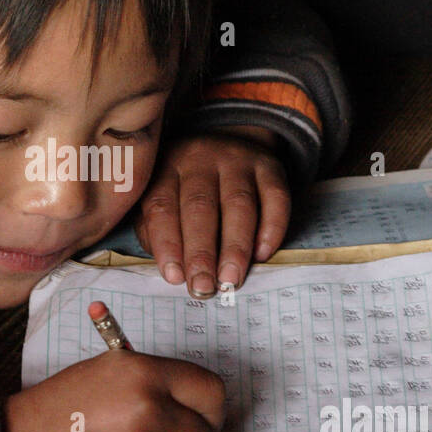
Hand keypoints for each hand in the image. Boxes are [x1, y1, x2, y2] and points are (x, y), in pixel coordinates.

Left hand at [134, 125, 290, 299]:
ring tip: (231, 278)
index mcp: (165, 170)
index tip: (175, 277)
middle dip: (201, 253)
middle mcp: (199, 159)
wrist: (228, 144)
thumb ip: (155, 232)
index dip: (168, 244)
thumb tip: (171, 270)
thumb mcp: (159, 199)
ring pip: (238, 204)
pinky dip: (271, 228)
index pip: (162, 207)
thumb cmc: (186, 187)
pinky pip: (275, 198)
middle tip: (204, 286)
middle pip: (200, 207)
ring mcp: (236, 160)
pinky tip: (262, 254)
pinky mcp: (270, 166)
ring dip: (235, 246)